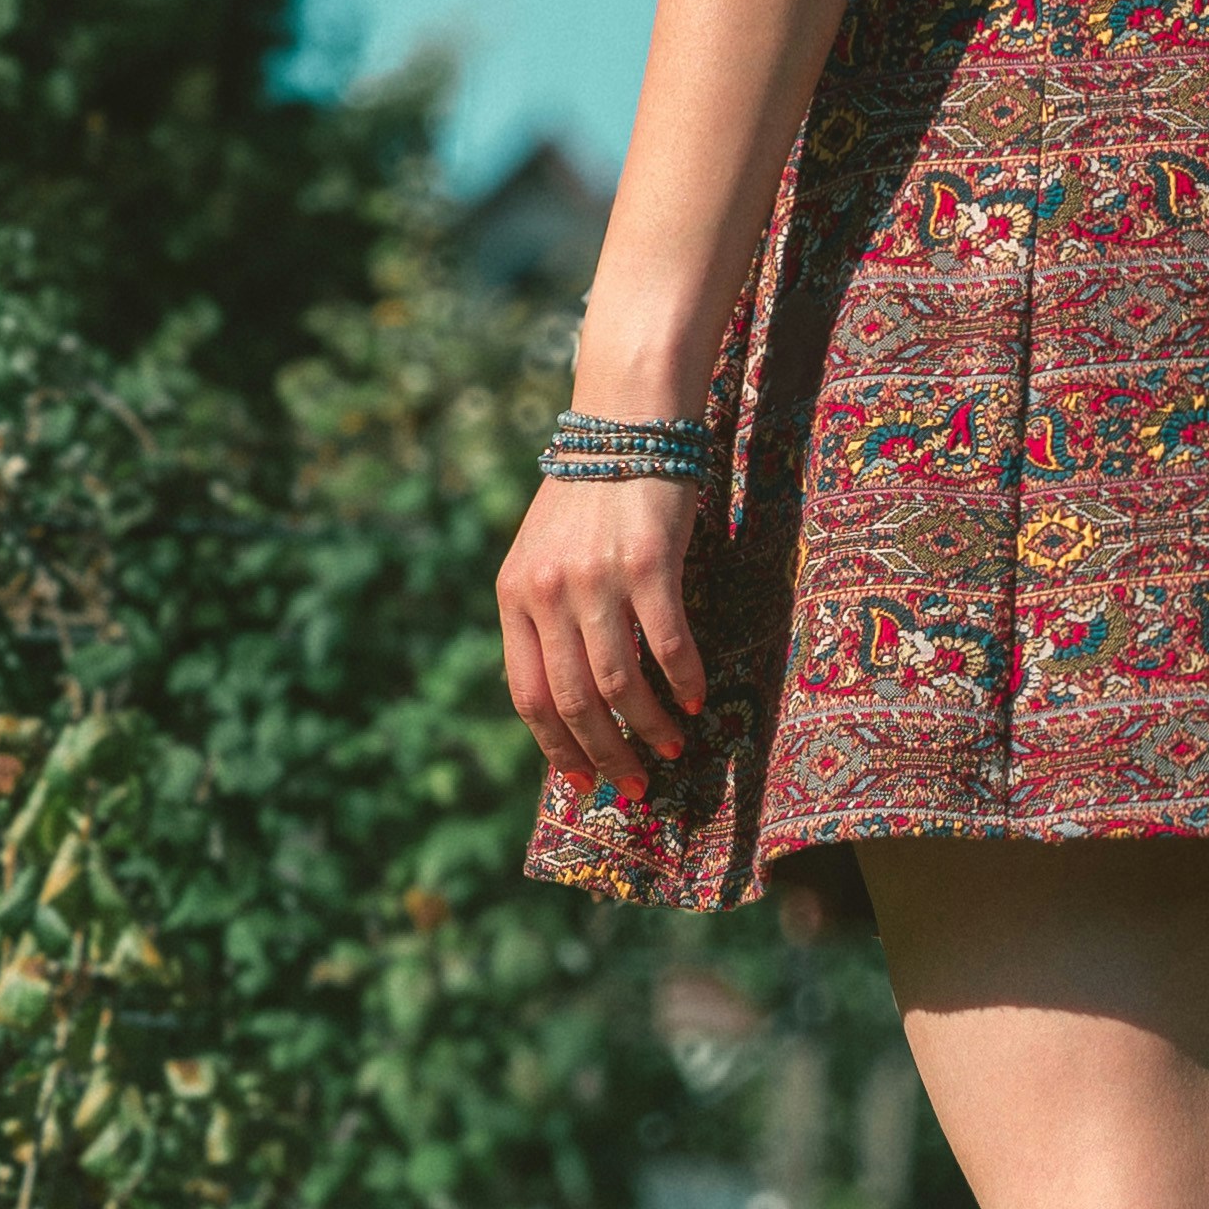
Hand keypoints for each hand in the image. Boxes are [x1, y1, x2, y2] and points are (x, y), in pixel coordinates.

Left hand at [496, 473, 711, 791]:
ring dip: (648, 727)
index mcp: (513, 596)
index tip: (581, 783)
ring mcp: (598, 579)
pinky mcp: (650, 564)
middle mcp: (548, 592)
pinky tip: (695, 701)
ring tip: (669, 748)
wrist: (626, 423)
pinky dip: (683, 682)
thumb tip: (565, 703)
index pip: (528, 696)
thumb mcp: (543, 557)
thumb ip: (544, 620)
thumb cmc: (589, 499)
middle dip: (605, 754)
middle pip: (573, 702)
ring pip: (620, 683)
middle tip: (633, 785)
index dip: (557, 749)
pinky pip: (668, 645)